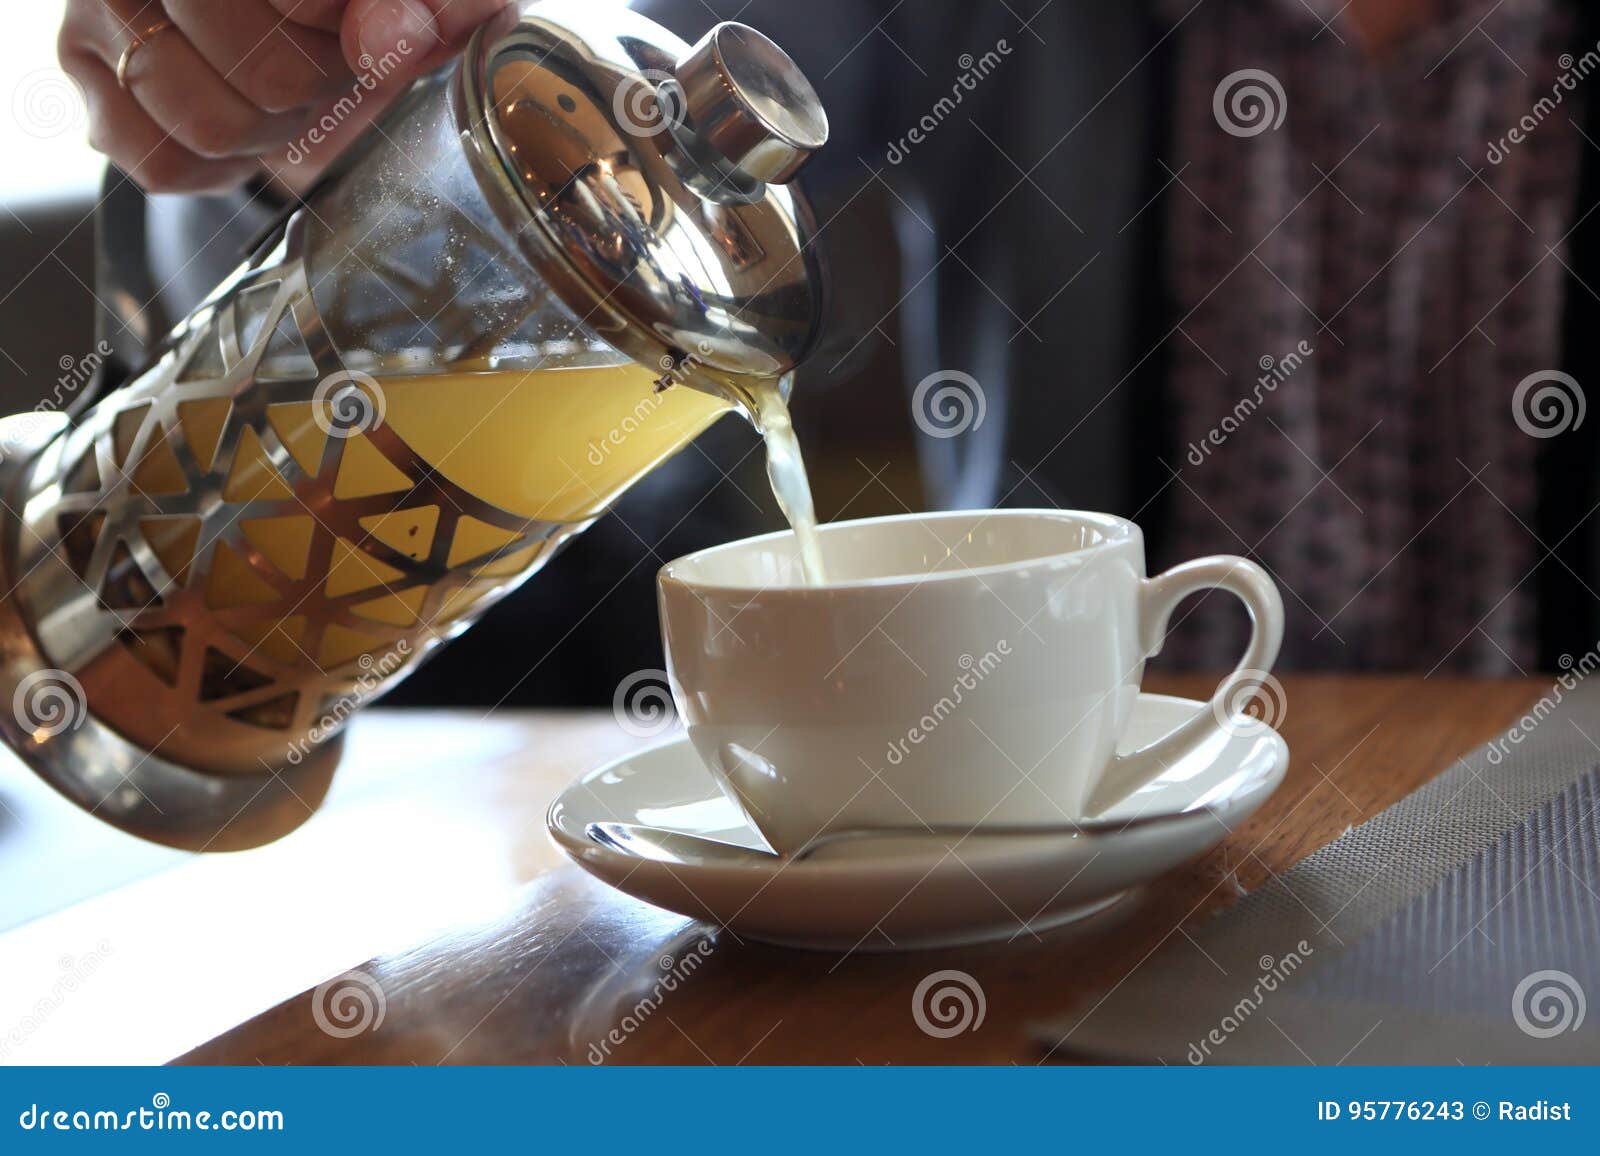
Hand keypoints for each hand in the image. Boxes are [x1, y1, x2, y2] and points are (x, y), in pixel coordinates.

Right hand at [59, 0, 513, 194]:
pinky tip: (236, 119)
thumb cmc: (352, 5)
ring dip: (271, 131)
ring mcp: (96, 6)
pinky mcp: (82, 72)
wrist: (291, 16)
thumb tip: (396, 35)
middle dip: (318, 89)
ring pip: (213, 126)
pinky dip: (219, 166)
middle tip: (321, 63)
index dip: (347, 38)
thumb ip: (427, 4)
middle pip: (269, 75)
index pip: (306, 5)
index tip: (358, 35)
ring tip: (279, 91)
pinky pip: (165, 164)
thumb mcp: (411, 0)